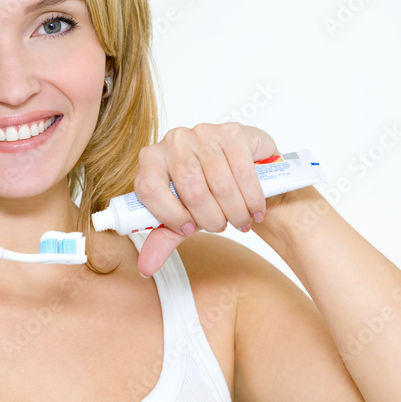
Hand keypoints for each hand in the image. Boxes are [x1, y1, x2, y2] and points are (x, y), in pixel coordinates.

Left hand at [132, 122, 278, 276]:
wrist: (242, 174)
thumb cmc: (207, 196)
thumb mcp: (181, 219)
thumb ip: (162, 240)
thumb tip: (145, 268)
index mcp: (151, 159)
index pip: (150, 189)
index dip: (170, 216)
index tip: (188, 229)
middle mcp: (174, 141)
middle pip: (191, 190)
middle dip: (210, 218)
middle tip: (220, 226)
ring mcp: (204, 133)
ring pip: (219, 184)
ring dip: (234, 212)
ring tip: (239, 221)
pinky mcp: (233, 132)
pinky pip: (242, 172)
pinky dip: (252, 199)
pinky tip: (255, 210)